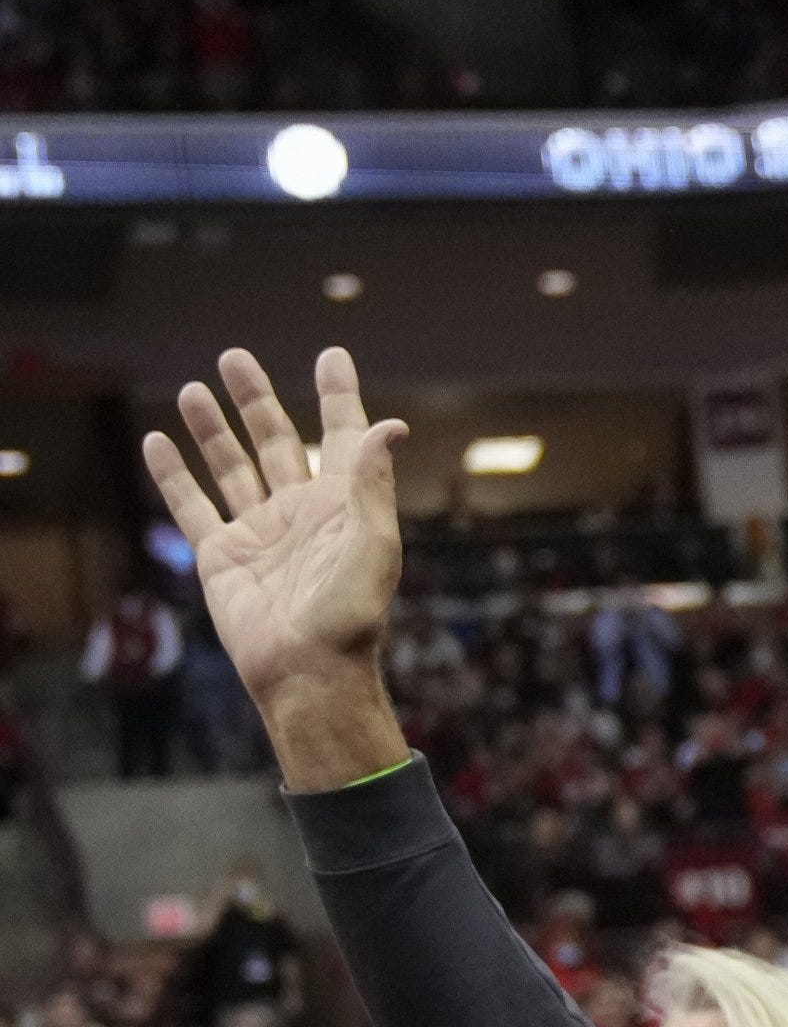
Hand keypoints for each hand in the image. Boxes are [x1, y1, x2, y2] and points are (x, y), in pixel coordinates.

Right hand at [142, 346, 410, 789]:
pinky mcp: (220, 555)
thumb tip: (390, 425)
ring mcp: (258, 531)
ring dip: (213, 428)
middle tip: (235, 357)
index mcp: (342, 505)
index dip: (338, 396)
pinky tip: (159, 441)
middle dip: (257, 399)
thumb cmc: (349, 613)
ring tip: (194, 387)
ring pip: (231, 466)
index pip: (342, 436)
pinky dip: (174, 474)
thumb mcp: (371, 543)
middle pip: (276, 441)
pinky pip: (192, 505)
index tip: (332, 357)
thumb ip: (370, 482)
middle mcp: (300, 511)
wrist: (306, 669)